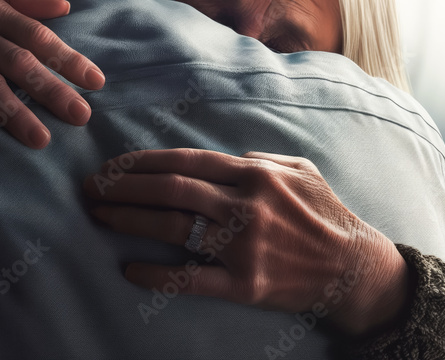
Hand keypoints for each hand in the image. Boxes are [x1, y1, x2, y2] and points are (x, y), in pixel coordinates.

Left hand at [83, 149, 410, 334]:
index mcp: (256, 175)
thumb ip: (259, 158)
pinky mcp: (246, 285)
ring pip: (174, 229)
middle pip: (171, 190)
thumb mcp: (300, 170)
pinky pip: (191, 279)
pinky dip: (157, 274)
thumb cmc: (326, 215)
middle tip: (91, 188)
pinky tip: (130, 269)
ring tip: (100, 216)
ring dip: (130, 221)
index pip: (186, 161)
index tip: (113, 165)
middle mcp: (246, 206)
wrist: (353, 270)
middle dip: (123, 187)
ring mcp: (244, 247)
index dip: (143, 162)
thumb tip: (218, 158)